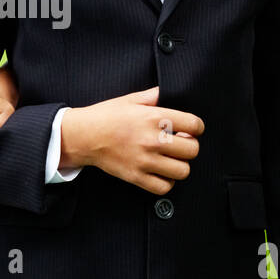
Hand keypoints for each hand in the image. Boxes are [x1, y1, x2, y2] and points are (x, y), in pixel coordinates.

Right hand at [59, 86, 202, 192]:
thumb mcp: (130, 99)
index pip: (194, 125)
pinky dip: (166, 182)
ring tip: (172, 159)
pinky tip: (161, 172)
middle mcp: (152, 140)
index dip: (196, 127)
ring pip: (182, 171)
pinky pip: (164, 187)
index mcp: (154, 117)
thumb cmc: (106, 116)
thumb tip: (168, 91)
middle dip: (190, 146)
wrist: (83, 136)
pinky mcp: (136, 177)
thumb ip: (153, 95)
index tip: (190, 129)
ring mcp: (145, 161)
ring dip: (180, 165)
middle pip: (193, 150)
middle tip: (180, 144)